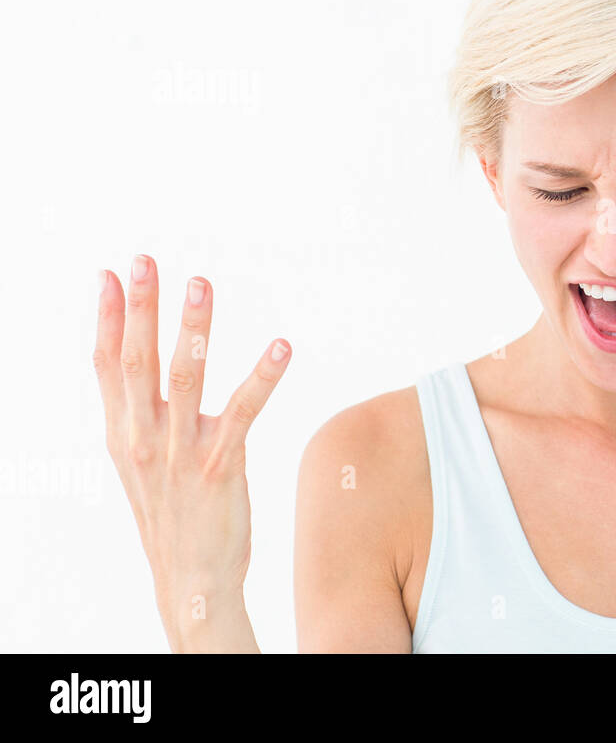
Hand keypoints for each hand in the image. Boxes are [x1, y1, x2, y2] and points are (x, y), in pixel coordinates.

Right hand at [93, 254, 289, 649]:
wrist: (190, 579)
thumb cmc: (173, 514)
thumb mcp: (143, 462)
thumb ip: (142, 414)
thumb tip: (145, 366)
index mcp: (123, 434)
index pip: (107, 366)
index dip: (110, 319)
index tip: (110, 275)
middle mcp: (145, 439)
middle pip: (137, 362)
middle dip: (140, 308)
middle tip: (144, 261)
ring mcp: (181, 453)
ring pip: (185, 377)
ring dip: (193, 327)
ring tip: (200, 283)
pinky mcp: (221, 465)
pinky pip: (243, 411)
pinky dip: (263, 375)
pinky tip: (281, 346)